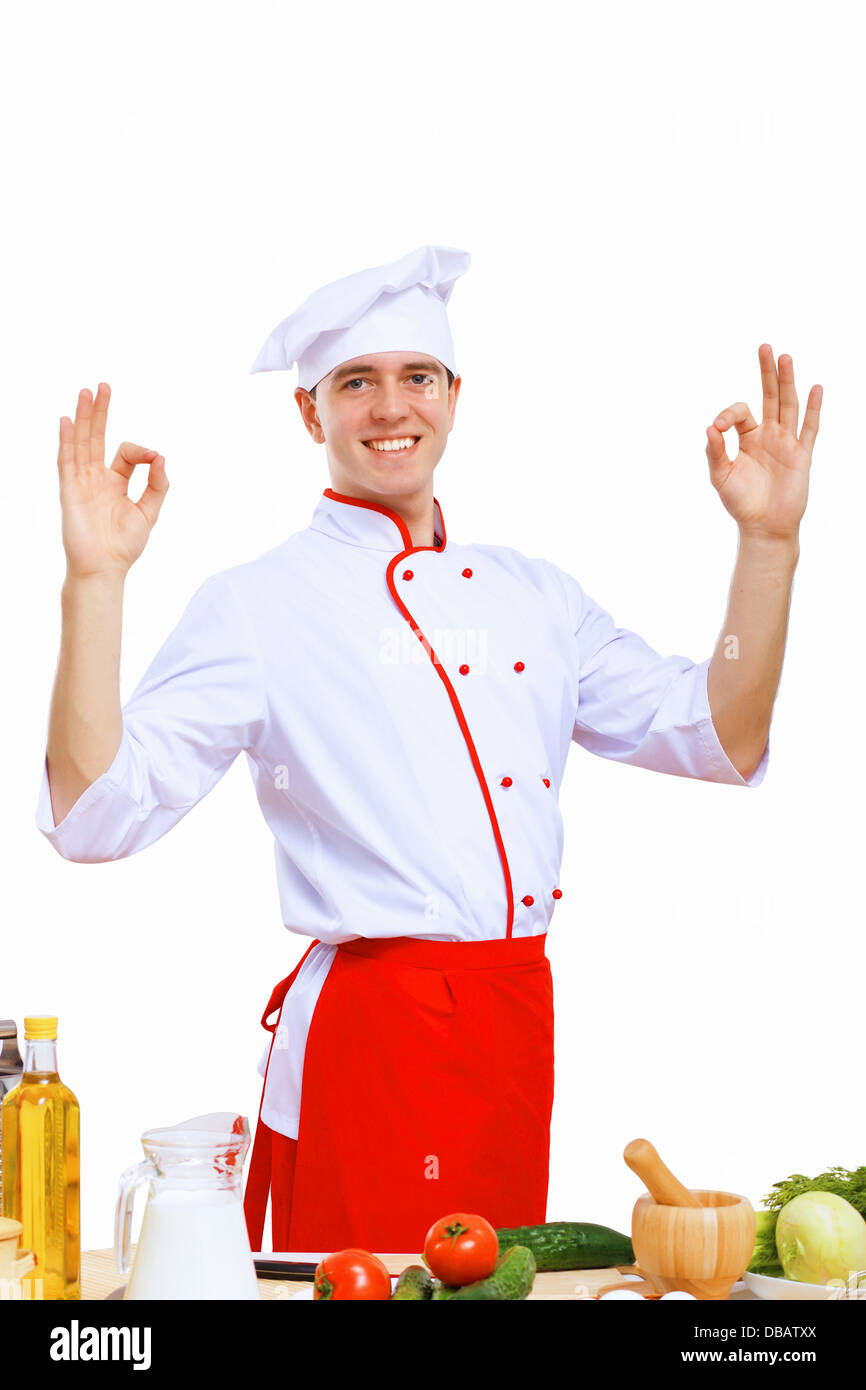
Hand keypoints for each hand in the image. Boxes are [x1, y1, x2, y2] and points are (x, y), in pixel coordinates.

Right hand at [58, 383, 168, 578]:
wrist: (105, 568)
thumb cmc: (124, 545)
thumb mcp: (149, 511)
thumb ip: (157, 484)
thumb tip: (161, 456)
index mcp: (116, 482)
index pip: (125, 453)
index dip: (141, 451)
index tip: (153, 459)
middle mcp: (96, 478)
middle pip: (97, 438)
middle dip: (100, 412)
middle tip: (103, 386)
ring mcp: (81, 483)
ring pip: (81, 443)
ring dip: (84, 418)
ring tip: (86, 392)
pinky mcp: (69, 491)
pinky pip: (66, 461)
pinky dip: (67, 441)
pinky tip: (68, 421)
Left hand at [705, 345, 821, 542]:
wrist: (764, 527)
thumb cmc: (740, 503)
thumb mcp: (720, 477)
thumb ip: (715, 452)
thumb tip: (709, 427)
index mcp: (747, 438)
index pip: (740, 412)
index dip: (728, 414)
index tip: (718, 426)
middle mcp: (768, 435)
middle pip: (769, 396)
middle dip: (766, 373)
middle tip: (764, 347)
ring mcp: (786, 443)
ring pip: (788, 405)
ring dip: (787, 382)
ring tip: (784, 357)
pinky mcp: (801, 455)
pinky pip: (809, 428)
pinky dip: (813, 409)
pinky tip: (815, 388)